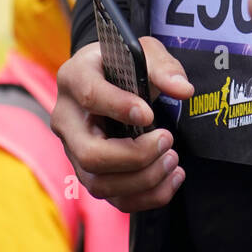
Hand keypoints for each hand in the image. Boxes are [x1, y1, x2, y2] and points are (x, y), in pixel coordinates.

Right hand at [51, 37, 193, 212]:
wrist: (113, 78)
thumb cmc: (125, 63)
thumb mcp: (144, 53)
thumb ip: (164, 68)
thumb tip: (184, 91)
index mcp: (74, 78)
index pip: (90, 97)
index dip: (119, 107)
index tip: (150, 114)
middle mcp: (67, 119)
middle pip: (90, 154)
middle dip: (134, 156)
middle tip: (168, 140)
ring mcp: (74, 150)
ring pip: (99, 184)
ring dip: (143, 179)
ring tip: (173, 160)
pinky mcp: (90, 172)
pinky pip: (112, 198)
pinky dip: (146, 196)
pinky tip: (172, 179)